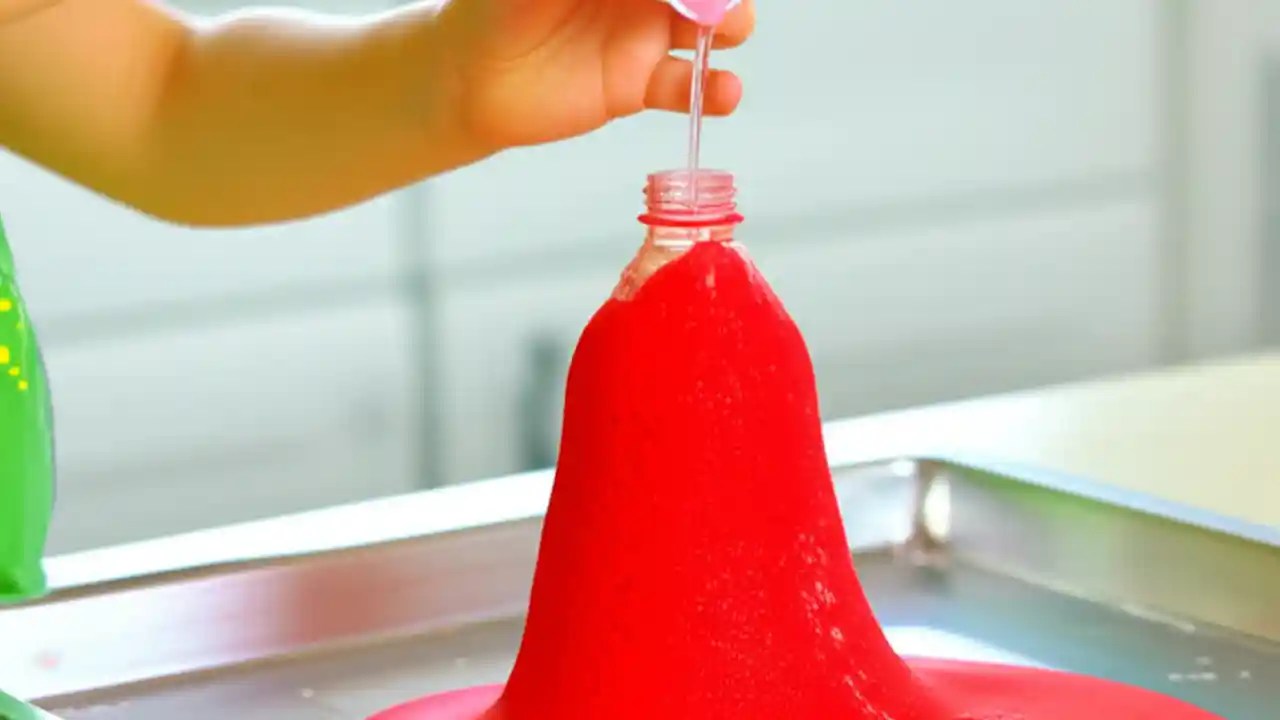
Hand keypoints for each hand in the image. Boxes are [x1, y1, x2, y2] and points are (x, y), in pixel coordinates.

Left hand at [439, 0, 754, 150]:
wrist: (468, 73)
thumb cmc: (502, 3)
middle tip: (720, 3)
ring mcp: (646, 34)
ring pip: (712, 27)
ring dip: (733, 25)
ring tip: (729, 30)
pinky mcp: (641, 85)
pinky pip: (690, 86)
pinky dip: (715, 90)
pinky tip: (722, 90)